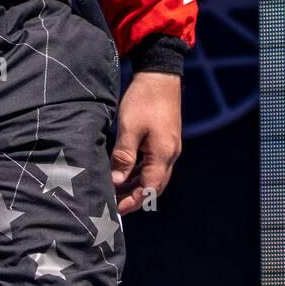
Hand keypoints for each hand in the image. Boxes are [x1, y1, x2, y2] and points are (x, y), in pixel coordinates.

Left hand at [110, 71, 181, 214]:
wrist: (160, 76)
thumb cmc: (144, 100)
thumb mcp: (129, 127)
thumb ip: (124, 156)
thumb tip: (116, 181)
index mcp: (163, 155)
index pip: (149, 189)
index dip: (132, 201)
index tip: (115, 209)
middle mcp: (170, 155)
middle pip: (154, 187)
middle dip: (135, 198)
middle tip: (114, 204)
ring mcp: (169, 148)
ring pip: (154, 176)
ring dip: (137, 186)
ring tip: (117, 191)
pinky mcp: (165, 141)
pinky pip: (154, 165)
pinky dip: (140, 173)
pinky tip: (126, 173)